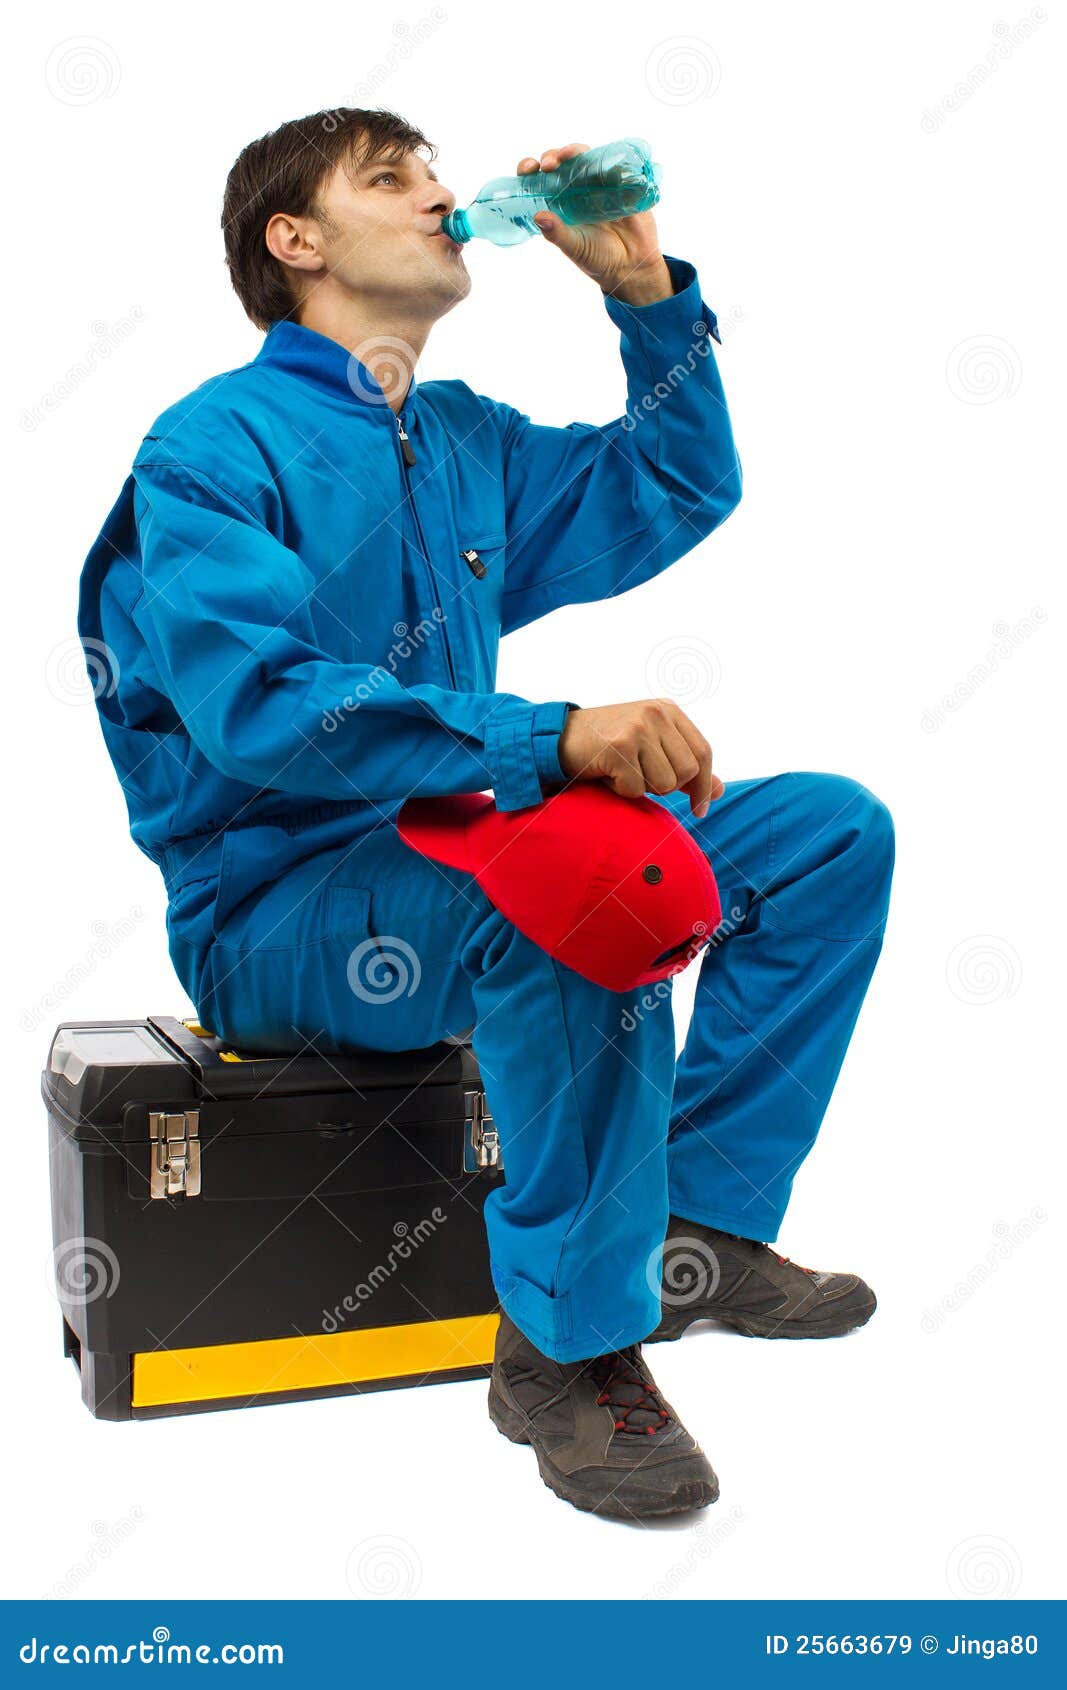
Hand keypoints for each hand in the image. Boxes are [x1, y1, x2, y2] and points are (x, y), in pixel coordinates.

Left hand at [516, 142, 672, 304]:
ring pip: (585, 157)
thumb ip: (557, 233)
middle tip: (548, 165)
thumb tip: (538, 216)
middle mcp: (577, 189)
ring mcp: (599, 184)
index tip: (529, 168)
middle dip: (553, 156)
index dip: (531, 169)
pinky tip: (602, 164)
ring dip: (576, 151)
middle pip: (562, 162)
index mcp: (560, 203)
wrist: (633, 265)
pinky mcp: (621, 183)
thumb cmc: (599, 259)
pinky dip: (609, 160)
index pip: (540, 179)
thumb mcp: (575, 247)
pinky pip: (615, 164)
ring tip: (569, 155)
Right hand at [557, 699, 723, 817]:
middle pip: (687, 771)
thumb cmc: (608, 746)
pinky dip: (621, 790)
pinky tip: (608, 774)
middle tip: (641, 778)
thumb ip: (685, 767)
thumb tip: (720, 791)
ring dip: (643, 788)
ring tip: (623, 772)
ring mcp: (638, 728)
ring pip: (664, 782)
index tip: (699, 809)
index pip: (703, 752)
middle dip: (667, 786)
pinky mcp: (620, 746)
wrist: (558, 738)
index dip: (704, 785)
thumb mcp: (651, 749)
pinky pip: (636, 789)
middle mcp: (656, 714)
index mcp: (668, 710)